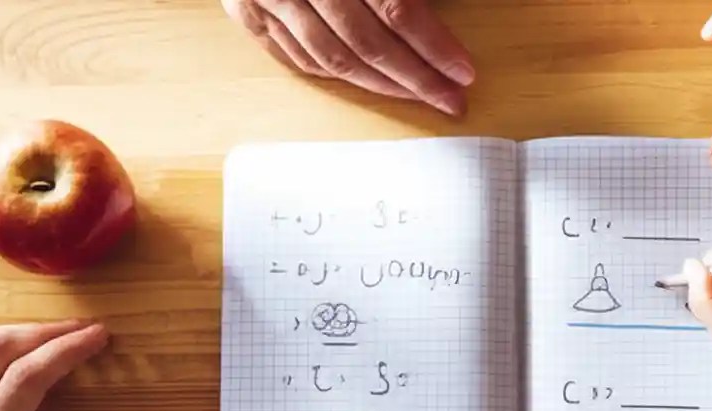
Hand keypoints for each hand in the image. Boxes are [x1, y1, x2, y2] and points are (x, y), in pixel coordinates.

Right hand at [222, 0, 473, 114]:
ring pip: (333, 60)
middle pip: (367, 44)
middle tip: (450, 100)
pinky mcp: (248, 12)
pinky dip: (339, 76)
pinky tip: (370, 82)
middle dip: (416, 79)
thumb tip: (438, 7)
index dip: (434, 46)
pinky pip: (300, 59)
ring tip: (416, 96)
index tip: (463, 73)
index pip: (397, 9)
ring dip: (381, 86)